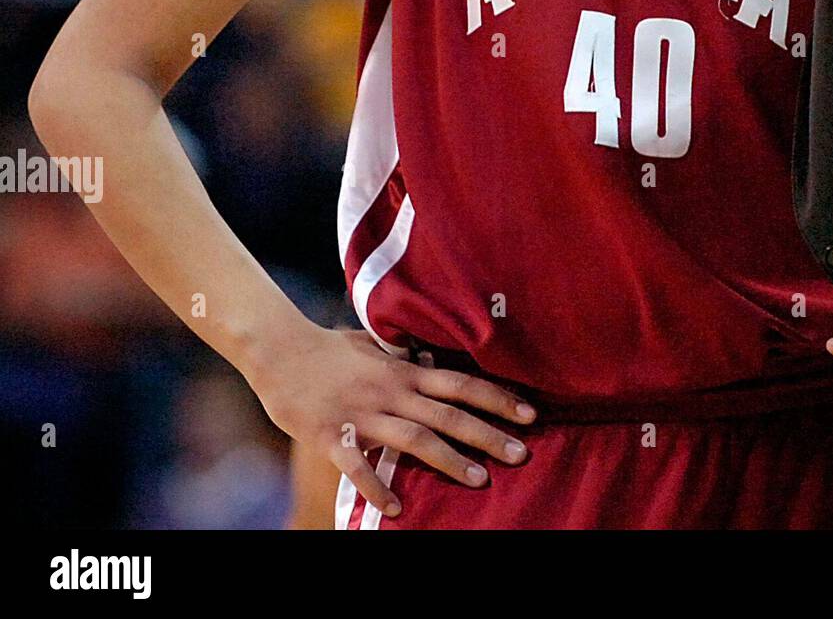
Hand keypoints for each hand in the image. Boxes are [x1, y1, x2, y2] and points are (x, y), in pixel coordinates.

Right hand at [249, 324, 537, 518]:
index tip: (530, 414)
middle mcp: (392, 390)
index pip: (462, 383)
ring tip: (481, 480)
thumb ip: (404, 355)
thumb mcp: (375, 344)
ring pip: (415, 438)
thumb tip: (428, 357)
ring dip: (450, 460)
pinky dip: (378, 487)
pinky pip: (358, 466)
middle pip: (449, 414)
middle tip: (522, 454)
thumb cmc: (329, 347)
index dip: (497, 399)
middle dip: (488, 434)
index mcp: (405, 370)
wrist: (280, 349)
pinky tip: (396, 510)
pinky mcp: (331, 434)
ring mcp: (363, 413)